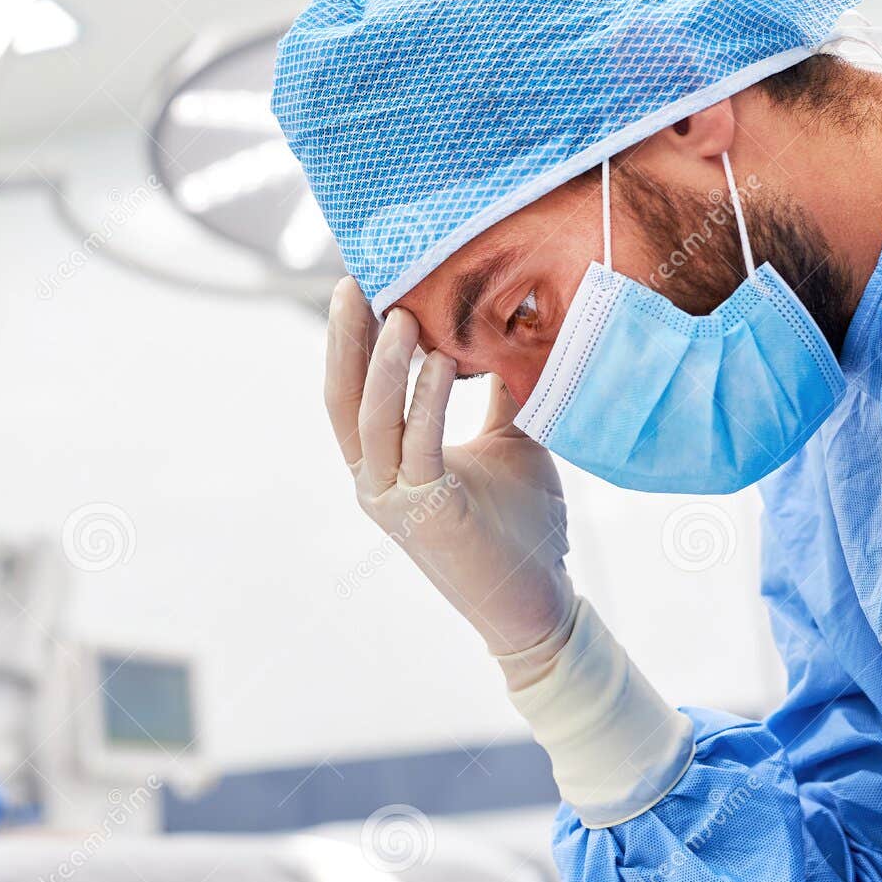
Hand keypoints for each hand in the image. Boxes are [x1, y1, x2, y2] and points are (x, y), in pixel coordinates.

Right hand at [324, 277, 575, 655]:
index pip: (352, 391)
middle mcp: (375, 479)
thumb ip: (498, 390)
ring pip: (372, 420)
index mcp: (385, 461)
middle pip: (343, 398)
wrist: (538, 600)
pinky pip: (420, 446)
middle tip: (354, 281)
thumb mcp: (508, 439)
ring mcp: (393, 500)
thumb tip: (512, 326)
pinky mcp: (424, 514)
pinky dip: (427, 401)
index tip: (360, 283)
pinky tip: (444, 361)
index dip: (348, 339)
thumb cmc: (521, 523)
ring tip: (400, 311)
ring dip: (384, 364)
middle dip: (345, 338)